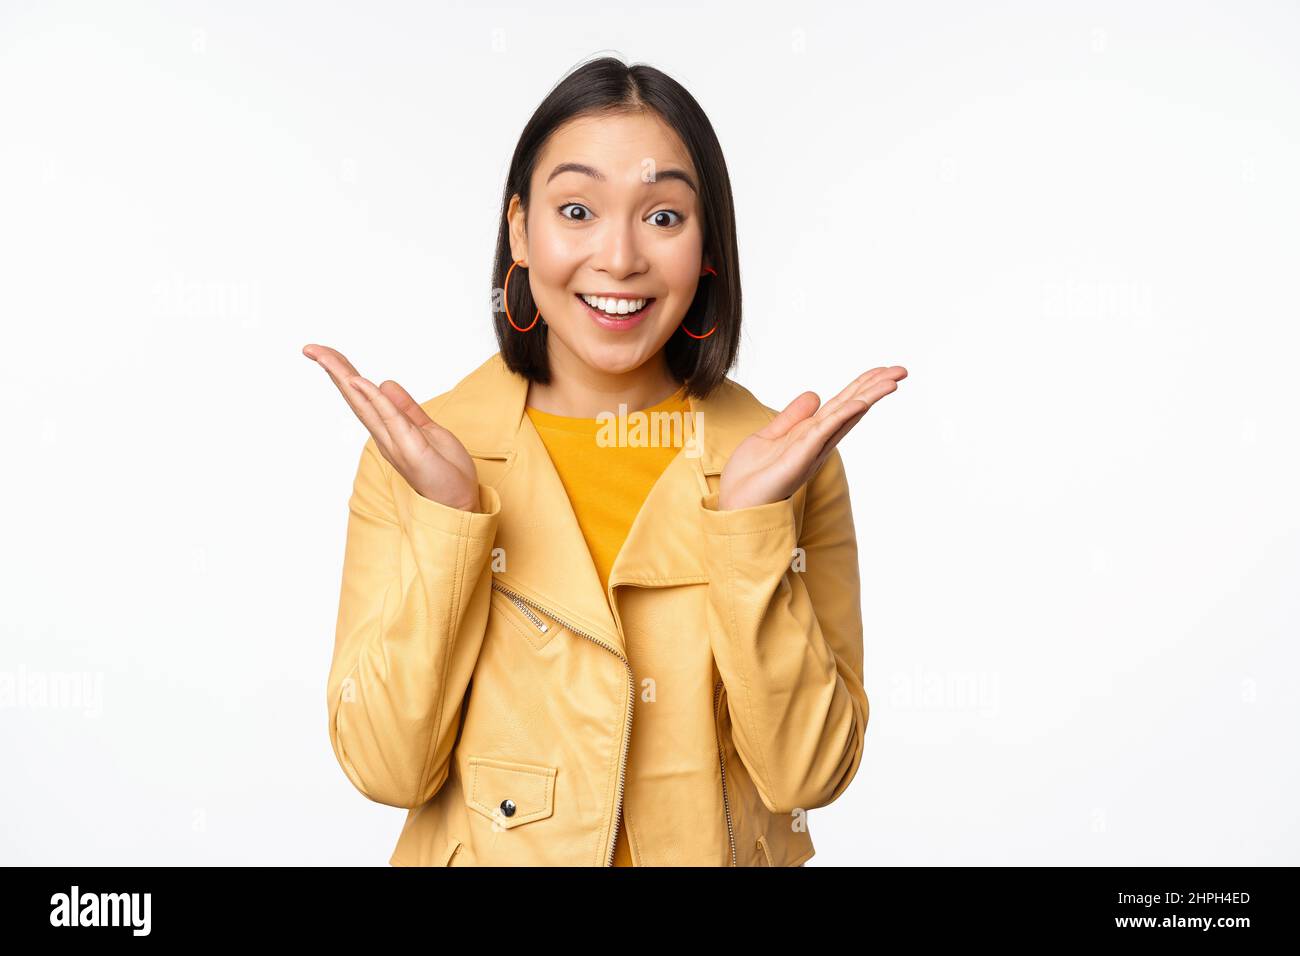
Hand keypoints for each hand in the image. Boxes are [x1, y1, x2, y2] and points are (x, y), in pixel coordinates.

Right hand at [303, 344, 481, 512]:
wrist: (460, 503)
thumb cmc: (445, 472)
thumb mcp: (426, 430)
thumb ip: (406, 409)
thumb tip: (385, 383)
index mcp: (388, 429)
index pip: (362, 396)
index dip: (343, 373)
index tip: (324, 353)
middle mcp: (384, 436)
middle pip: (355, 397)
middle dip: (334, 371)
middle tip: (310, 349)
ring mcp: (395, 443)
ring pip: (365, 405)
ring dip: (345, 379)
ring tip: (325, 357)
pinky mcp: (411, 449)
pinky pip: (390, 419)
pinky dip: (374, 400)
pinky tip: (358, 382)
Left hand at [717, 366, 907, 510]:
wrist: (735, 504)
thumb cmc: (751, 477)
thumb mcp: (770, 436)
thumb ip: (792, 417)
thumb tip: (814, 395)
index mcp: (811, 436)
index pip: (841, 405)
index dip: (861, 387)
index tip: (883, 370)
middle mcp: (817, 443)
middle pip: (851, 409)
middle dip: (875, 388)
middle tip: (901, 371)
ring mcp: (812, 450)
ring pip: (845, 417)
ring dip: (868, 397)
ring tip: (892, 382)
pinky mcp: (800, 458)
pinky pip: (824, 432)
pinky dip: (842, 416)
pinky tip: (859, 402)